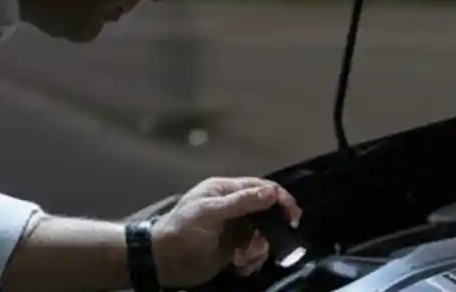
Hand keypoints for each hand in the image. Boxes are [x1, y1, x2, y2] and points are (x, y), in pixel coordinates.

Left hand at [150, 177, 301, 287]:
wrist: (162, 261)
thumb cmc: (182, 231)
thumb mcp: (210, 213)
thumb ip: (241, 203)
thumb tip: (272, 192)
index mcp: (225, 191)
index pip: (260, 188)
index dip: (280, 199)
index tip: (293, 216)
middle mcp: (232, 207)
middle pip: (266, 213)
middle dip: (270, 230)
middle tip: (268, 244)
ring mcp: (233, 229)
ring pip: (261, 236)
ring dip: (258, 249)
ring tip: (242, 259)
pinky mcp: (232, 250)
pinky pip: (253, 253)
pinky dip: (251, 261)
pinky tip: (239, 267)